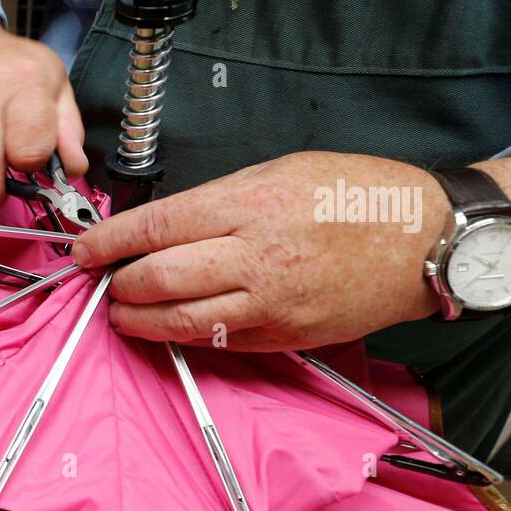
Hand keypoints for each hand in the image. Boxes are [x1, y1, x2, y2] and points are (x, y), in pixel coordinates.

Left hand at [71, 151, 450, 350]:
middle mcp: (254, 258)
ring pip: (179, 321)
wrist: (425, 241)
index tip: (85, 250)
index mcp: (250, 206)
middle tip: (103, 281)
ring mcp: (268, 303)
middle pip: (159, 279)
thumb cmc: (358, 197)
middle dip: (118, 284)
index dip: (109, 243)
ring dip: (138, 319)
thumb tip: (164, 223)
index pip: (156, 227)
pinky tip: (166, 326)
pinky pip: (216, 340)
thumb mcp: (281, 171)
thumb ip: (218, 199)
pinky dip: (181, 334)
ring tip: (121, 311)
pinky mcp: (283, 336)